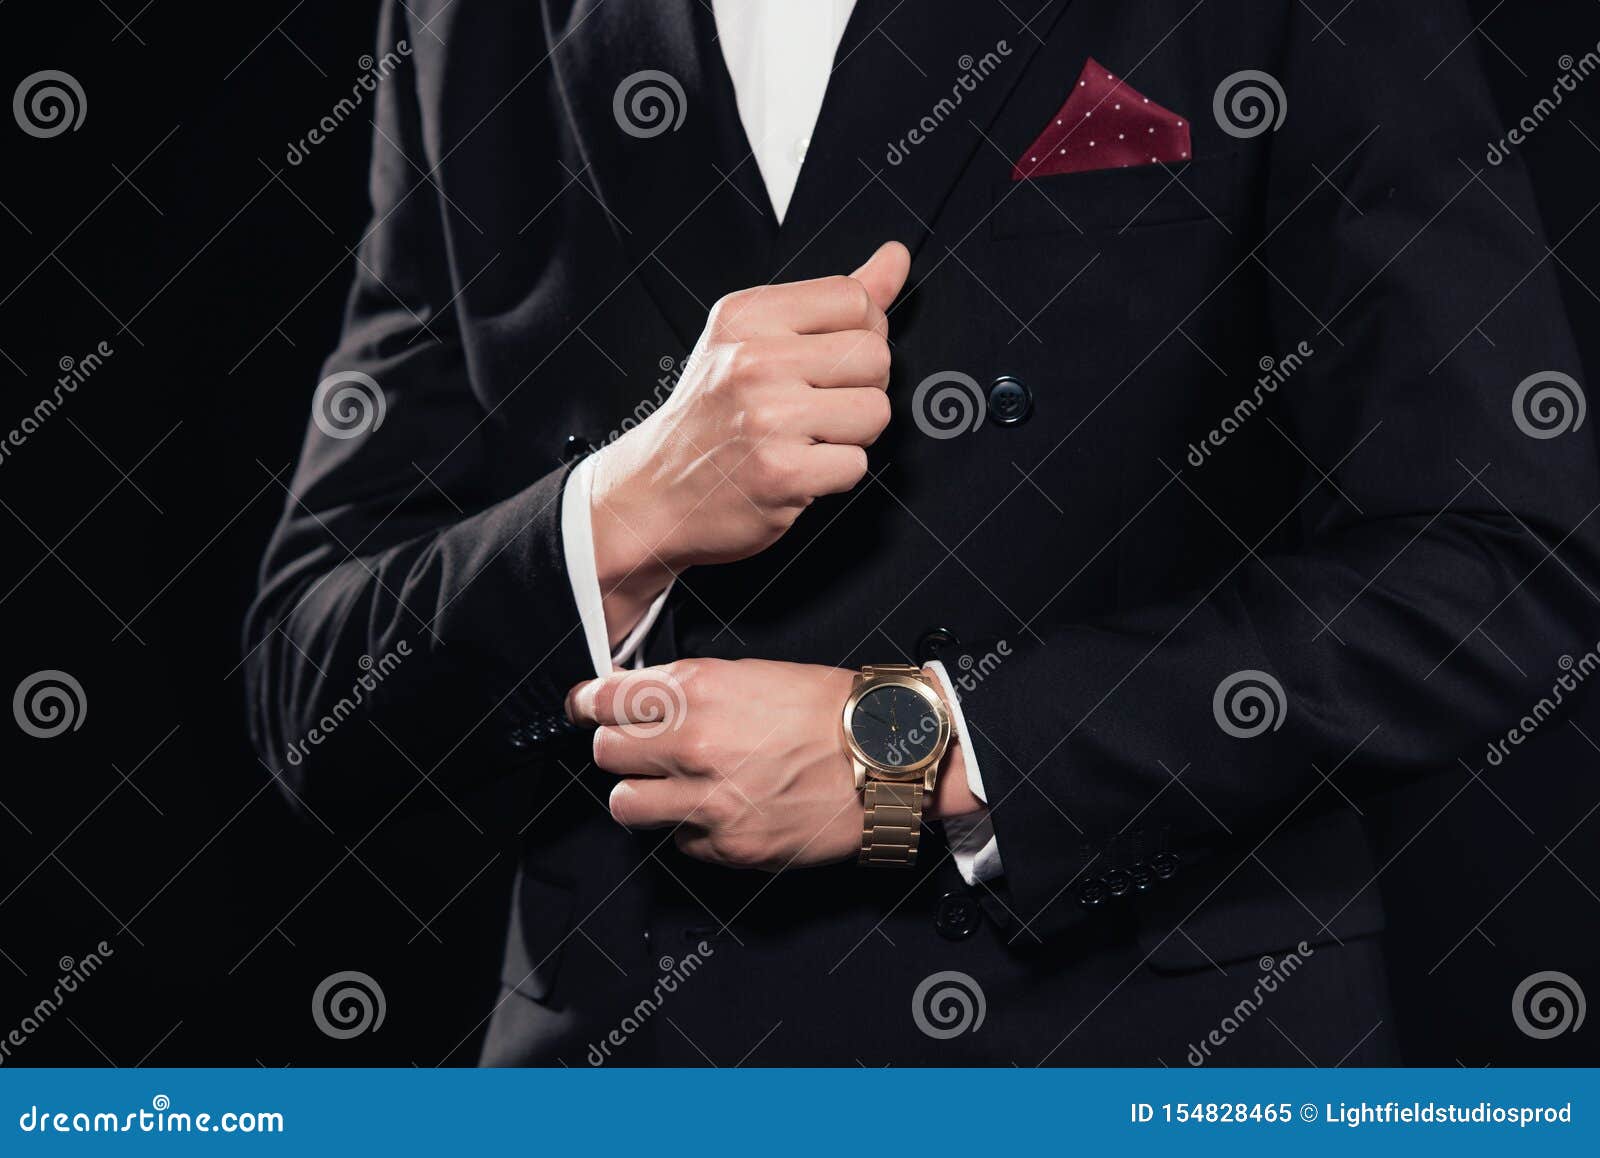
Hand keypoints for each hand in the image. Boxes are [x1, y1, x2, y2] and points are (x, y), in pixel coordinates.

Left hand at [566, 658, 978, 870]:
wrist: (890, 756)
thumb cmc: (833, 710)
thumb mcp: (754, 673)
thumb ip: (690, 687)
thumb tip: (641, 696)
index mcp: (698, 691)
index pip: (605, 699)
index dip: (590, 704)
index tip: (587, 709)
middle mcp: (694, 744)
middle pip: (607, 753)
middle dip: (620, 749)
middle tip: (639, 749)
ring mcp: (709, 800)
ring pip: (625, 804)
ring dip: (642, 795)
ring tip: (670, 789)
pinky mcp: (730, 845)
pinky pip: (679, 842)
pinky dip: (692, 829)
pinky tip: (722, 812)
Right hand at [589, 242, 911, 640]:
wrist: (653, 491)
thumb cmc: (713, 413)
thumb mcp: (755, 339)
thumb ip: (831, 301)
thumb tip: (897, 256)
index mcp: (747, 315)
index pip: (855, 299)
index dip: (861, 333)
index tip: (827, 360)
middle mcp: (753, 360)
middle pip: (875, 355)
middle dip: (861, 387)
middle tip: (814, 407)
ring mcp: (767, 418)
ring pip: (876, 411)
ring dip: (852, 435)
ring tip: (805, 438)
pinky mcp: (781, 473)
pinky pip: (856, 464)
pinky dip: (834, 476)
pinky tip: (796, 470)